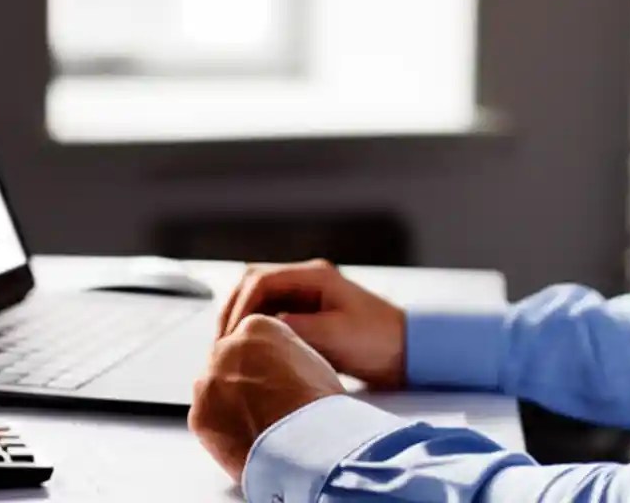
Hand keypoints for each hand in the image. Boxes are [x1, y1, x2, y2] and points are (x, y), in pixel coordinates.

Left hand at [189, 314, 344, 481]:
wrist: (308, 444)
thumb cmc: (318, 406)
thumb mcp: (311, 361)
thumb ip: (282, 354)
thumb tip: (276, 366)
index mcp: (256, 327)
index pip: (250, 339)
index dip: (263, 363)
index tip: (274, 381)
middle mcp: (226, 347)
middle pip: (227, 361)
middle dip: (240, 381)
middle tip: (263, 405)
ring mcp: (208, 381)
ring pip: (214, 389)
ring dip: (228, 403)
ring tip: (256, 425)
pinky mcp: (199, 414)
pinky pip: (206, 418)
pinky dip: (221, 429)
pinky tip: (245, 438)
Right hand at [219, 259, 406, 389]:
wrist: (407, 353)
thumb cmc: (380, 340)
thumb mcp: (335, 336)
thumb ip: (295, 328)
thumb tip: (259, 330)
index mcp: (315, 276)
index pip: (260, 280)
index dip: (240, 307)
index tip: (230, 333)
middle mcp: (308, 279)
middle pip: (253, 284)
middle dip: (234, 310)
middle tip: (222, 339)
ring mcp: (307, 294)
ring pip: (259, 298)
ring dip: (243, 318)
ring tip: (231, 345)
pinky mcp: (308, 313)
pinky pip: (272, 313)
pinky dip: (256, 327)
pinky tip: (251, 347)